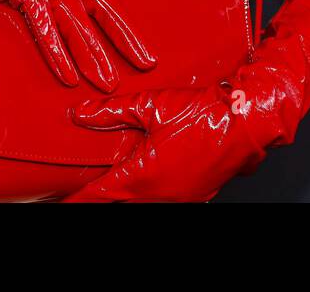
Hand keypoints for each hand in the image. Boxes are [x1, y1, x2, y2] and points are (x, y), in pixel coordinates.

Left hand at [60, 82, 267, 201]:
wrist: (246, 121)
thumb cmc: (203, 114)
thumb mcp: (152, 106)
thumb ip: (113, 111)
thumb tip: (81, 114)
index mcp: (144, 177)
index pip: (101, 195)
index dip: (80, 200)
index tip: (63, 202)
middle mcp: (160, 196)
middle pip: (118, 203)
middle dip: (99, 200)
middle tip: (80, 198)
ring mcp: (179, 199)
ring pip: (140, 204)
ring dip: (123, 198)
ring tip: (107, 191)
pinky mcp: (194, 196)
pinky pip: (161, 201)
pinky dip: (145, 196)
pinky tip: (141, 186)